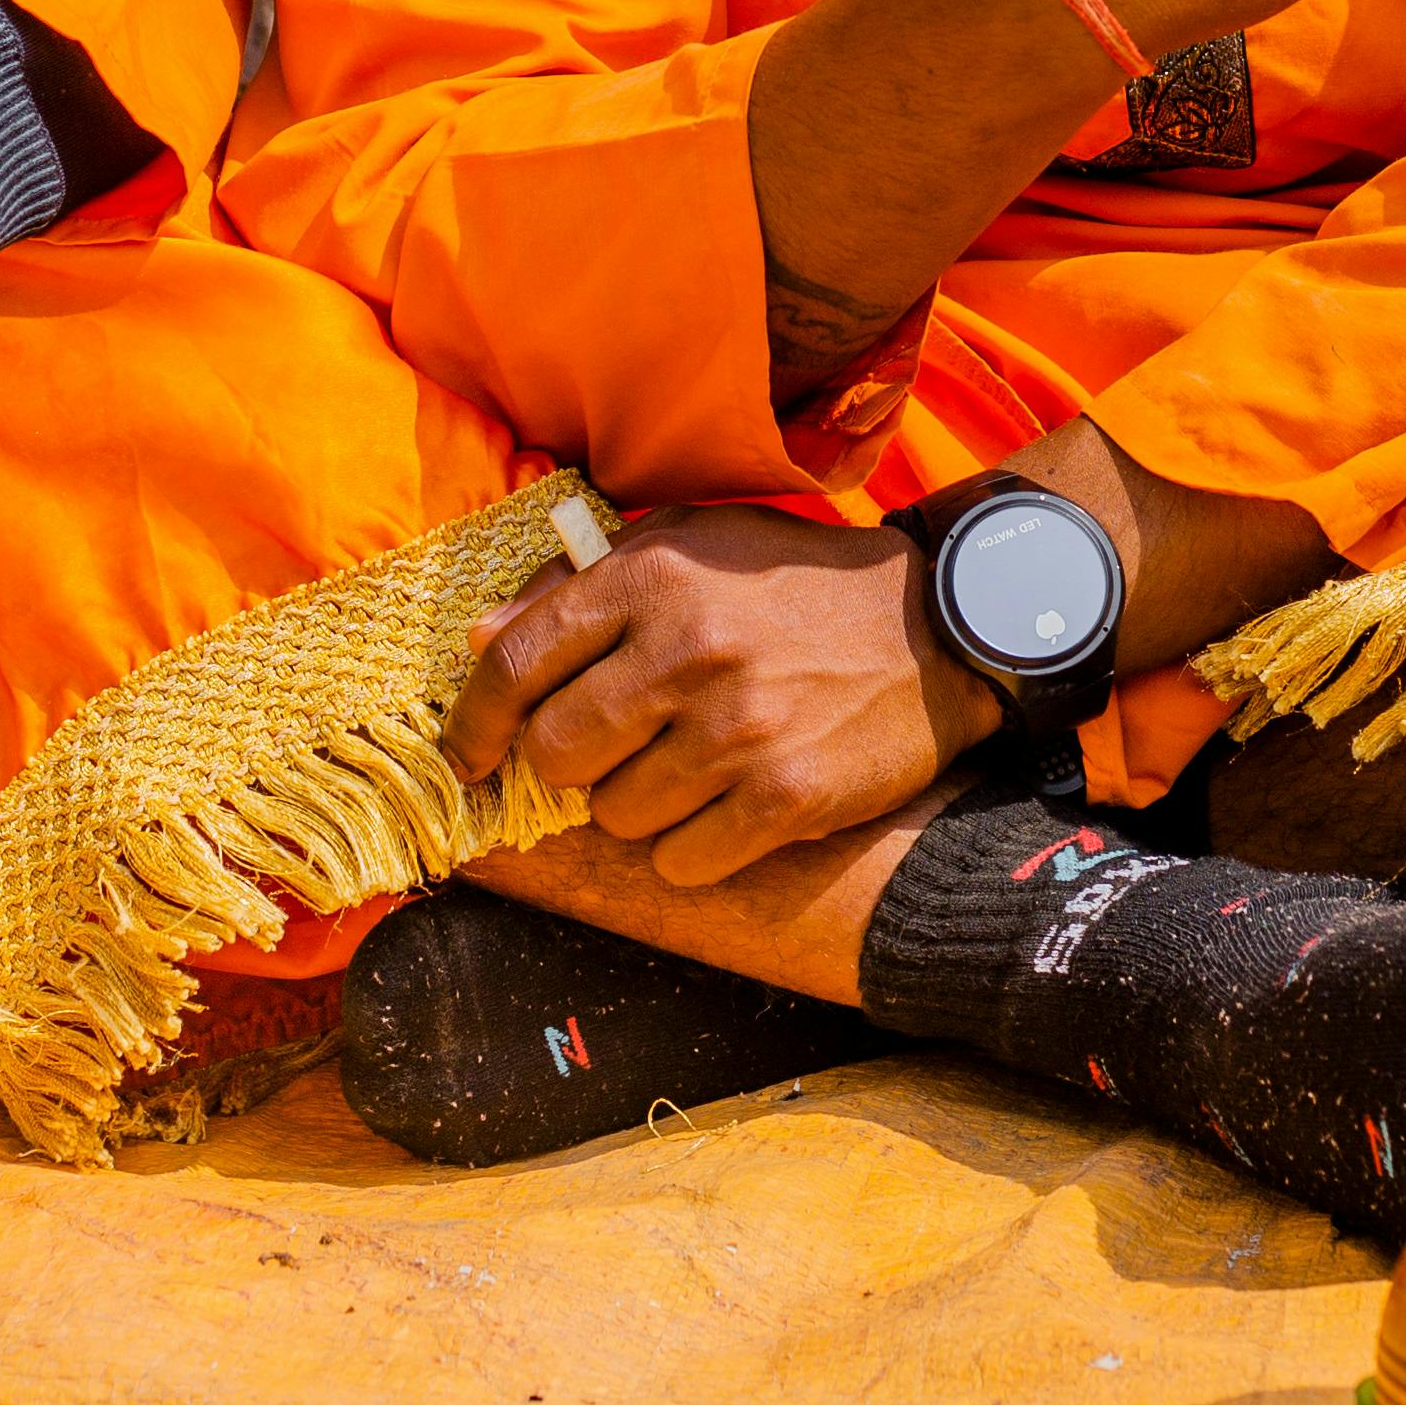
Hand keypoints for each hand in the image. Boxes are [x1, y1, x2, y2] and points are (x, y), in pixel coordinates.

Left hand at [444, 503, 1004, 882]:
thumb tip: (477, 641)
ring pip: (615, 816)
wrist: (935, 628)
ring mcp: (738, 730)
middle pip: (556, 753)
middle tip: (612, 748)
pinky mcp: (786, 798)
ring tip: (685, 767)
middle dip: (569, 763)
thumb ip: (579, 584)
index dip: (475, 720)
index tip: (470, 753)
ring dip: (636, 805)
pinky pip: (681, 861)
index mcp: (653, 578)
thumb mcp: (687, 542)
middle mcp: (689, 650)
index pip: (517, 661)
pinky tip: (723, 807)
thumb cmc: (791, 583)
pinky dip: (689, 848)